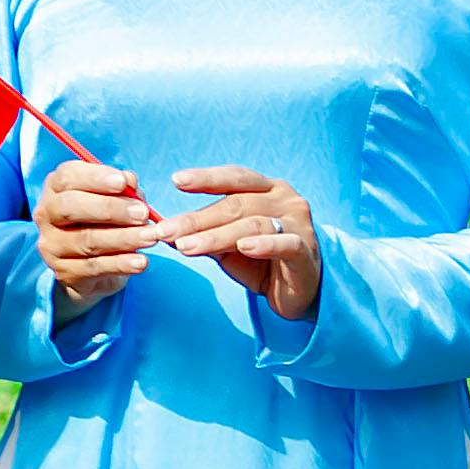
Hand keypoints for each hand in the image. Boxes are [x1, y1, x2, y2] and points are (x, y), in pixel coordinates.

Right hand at [34, 152, 158, 304]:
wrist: (93, 266)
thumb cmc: (105, 221)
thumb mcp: (117, 199)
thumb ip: (124, 189)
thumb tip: (130, 181)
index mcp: (56, 188)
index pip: (67, 176)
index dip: (95, 177)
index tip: (123, 182)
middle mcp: (47, 214)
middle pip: (71, 207)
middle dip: (109, 208)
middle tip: (142, 213)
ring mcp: (52, 245)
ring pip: (87, 240)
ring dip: (124, 238)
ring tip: (150, 237)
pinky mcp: (64, 272)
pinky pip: (94, 267)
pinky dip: (121, 264)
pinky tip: (141, 261)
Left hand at [162, 166, 322, 323]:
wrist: (299, 291)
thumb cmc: (261, 261)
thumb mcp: (228, 246)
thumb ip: (203, 234)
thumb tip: (163, 231)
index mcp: (267, 189)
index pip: (235, 177)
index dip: (206, 178)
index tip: (176, 180)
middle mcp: (284, 199)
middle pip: (236, 204)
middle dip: (198, 219)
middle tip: (167, 231)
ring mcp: (298, 223)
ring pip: (253, 224)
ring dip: (216, 236)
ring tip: (187, 247)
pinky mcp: (306, 251)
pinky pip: (285, 243)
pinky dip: (264, 245)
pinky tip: (244, 247)